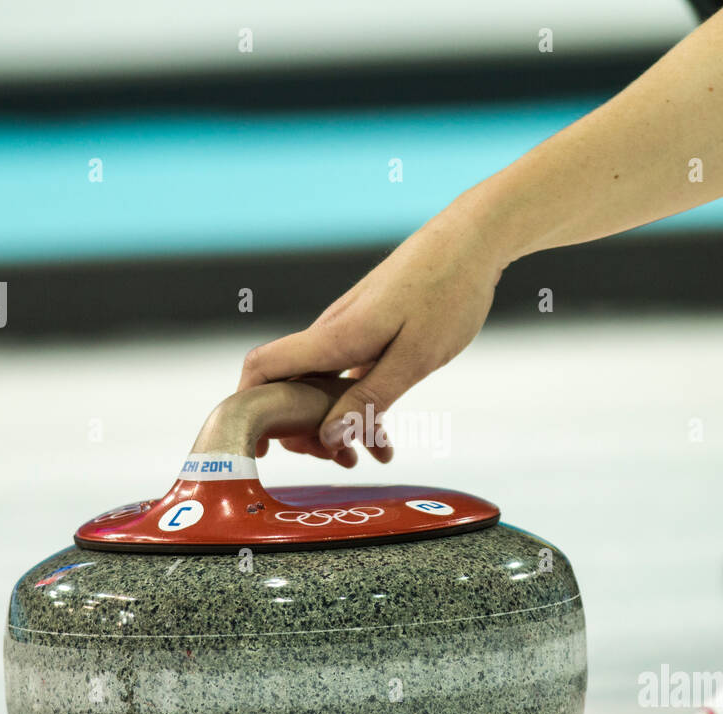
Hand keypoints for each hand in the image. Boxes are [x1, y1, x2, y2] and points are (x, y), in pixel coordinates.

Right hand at [237, 203, 505, 465]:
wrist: (473, 242)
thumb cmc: (448, 293)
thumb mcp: (415, 358)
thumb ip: (371, 398)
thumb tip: (327, 438)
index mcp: (336, 335)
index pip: (264, 367)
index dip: (250, 407)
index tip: (263, 446)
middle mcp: (333, 332)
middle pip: (291, 387)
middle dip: (305, 430)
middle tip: (341, 461)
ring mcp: (349, 331)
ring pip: (323, 386)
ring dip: (336, 424)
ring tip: (367, 457)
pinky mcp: (369, 333)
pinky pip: (349, 377)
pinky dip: (358, 407)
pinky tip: (384, 437)